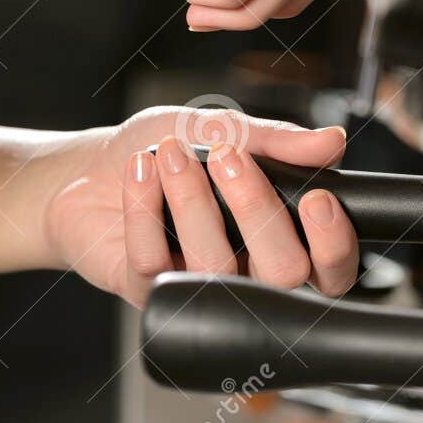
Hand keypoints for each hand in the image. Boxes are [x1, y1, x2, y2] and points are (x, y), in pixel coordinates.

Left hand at [44, 106, 359, 307]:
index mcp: (278, 236)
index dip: (334, 245)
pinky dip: (144, 205)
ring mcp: (198, 287)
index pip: (332, 269)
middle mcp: (246, 272)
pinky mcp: (148, 292)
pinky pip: (155, 262)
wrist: (88, 167)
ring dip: (193, 200)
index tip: (317, 198)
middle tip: (227, 159)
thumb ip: (274, 141)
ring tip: (172, 153)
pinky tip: (139, 170)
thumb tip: (332, 142)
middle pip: (284, 274)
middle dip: (257, 208)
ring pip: (218, 268)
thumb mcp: (218, 129)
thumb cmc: (162, 148)